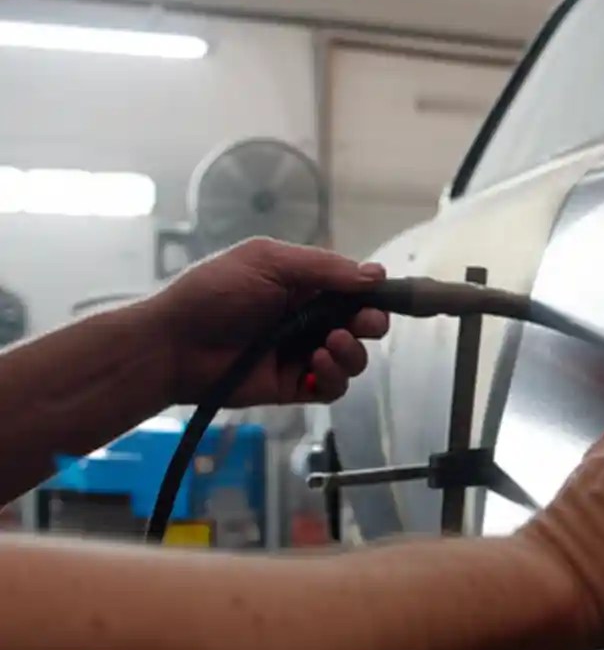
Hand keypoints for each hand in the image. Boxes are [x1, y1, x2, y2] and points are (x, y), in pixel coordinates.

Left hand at [149, 237, 390, 405]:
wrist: (172, 343)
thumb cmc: (213, 293)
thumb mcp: (268, 261)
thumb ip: (323, 268)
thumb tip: (376, 275)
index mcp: (305, 285)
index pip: (355, 290)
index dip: (374, 294)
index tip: (384, 297)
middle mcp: (309, 319)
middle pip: (363, 326)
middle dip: (371, 324)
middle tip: (364, 324)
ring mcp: (303, 354)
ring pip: (353, 359)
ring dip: (352, 352)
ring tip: (330, 345)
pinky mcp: (294, 386)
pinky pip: (332, 388)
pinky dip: (333, 377)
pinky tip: (316, 364)